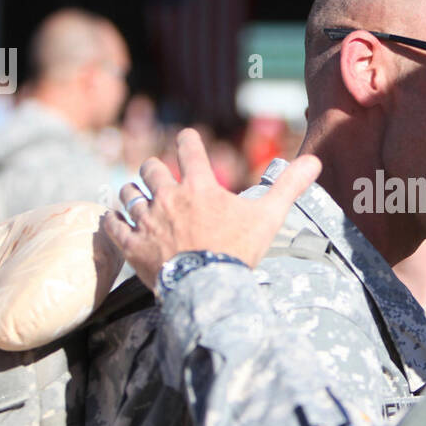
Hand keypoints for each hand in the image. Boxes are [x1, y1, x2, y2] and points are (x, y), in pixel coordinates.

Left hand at [102, 128, 321, 289]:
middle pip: (151, 169)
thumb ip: (288, 186)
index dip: (188, 141)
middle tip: (158, 174)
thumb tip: (314, 161)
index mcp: (199, 186)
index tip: (187, 139)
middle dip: (155, 169)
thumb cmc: (239, 250)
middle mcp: (168, 197)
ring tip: (134, 196)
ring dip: (131, 193)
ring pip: (128, 193)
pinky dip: (110, 219)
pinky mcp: (131, 244)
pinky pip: (111, 224)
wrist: (210, 286)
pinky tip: (111, 218)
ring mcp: (146, 220)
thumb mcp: (269, 216)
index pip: (189, 149)